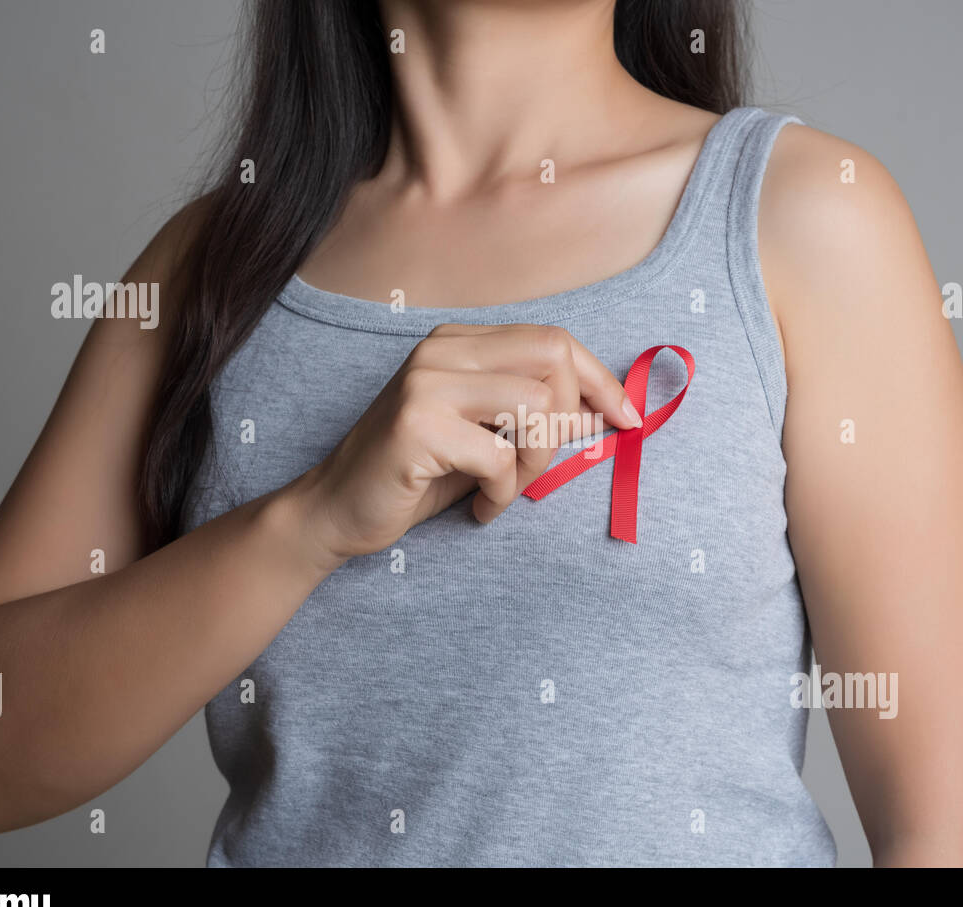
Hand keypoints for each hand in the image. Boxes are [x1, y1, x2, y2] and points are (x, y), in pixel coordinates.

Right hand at [296, 323, 640, 569]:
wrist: (335, 509)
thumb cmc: (415, 476)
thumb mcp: (488, 442)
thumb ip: (539, 421)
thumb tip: (602, 414)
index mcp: (459, 342)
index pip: (554, 340)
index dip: (601, 380)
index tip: (626, 419)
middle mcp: (441, 350)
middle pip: (554, 361)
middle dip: (564, 425)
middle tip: (536, 471)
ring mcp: (427, 382)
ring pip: (536, 407)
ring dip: (536, 464)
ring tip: (506, 491)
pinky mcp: (418, 425)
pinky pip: (500, 458)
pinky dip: (502, 495)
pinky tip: (479, 509)